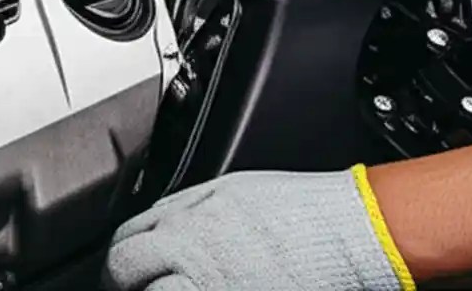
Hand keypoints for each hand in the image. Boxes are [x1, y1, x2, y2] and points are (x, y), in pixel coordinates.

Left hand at [104, 168, 410, 290]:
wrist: (349, 232)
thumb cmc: (301, 209)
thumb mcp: (231, 191)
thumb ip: (186, 207)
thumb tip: (157, 221)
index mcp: (186, 218)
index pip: (126, 238)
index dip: (122, 254)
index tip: (123, 263)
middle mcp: (188, 251)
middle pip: (126, 269)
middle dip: (121, 279)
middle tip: (125, 285)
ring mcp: (207, 284)